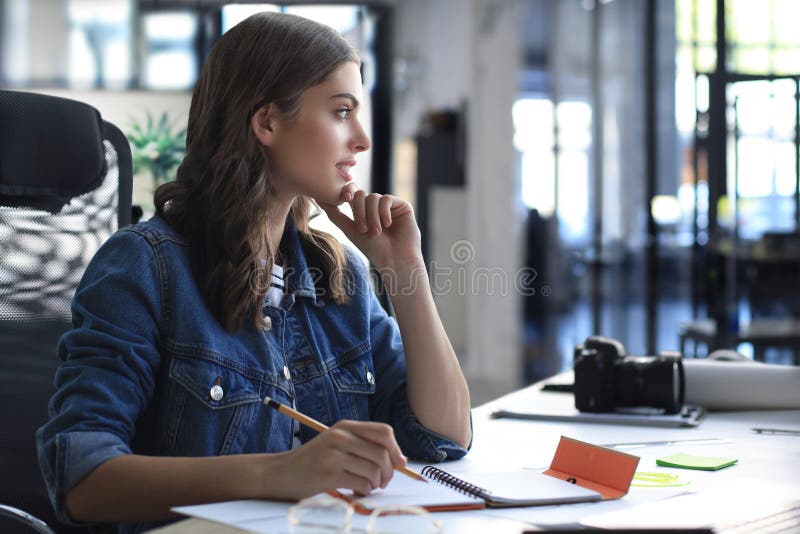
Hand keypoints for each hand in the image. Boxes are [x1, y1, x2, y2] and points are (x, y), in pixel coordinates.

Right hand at [273, 420, 406, 498]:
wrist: (281, 472)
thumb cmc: (314, 460)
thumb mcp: (336, 443)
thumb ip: (363, 445)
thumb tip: (399, 460)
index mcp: (345, 426)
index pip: (383, 431)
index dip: (396, 449)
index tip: (400, 463)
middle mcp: (341, 437)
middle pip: (382, 453)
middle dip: (389, 472)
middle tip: (383, 482)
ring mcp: (334, 455)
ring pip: (374, 471)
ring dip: (376, 484)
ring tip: (367, 486)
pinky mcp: (329, 474)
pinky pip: (362, 484)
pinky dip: (364, 490)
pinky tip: (355, 490)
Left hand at [319, 186, 422, 271]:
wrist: (395, 258)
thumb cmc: (372, 248)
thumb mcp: (349, 229)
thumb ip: (334, 213)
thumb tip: (317, 197)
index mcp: (362, 210)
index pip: (352, 193)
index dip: (347, 191)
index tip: (345, 199)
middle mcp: (375, 206)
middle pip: (360, 194)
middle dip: (359, 212)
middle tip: (363, 230)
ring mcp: (388, 205)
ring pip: (373, 197)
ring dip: (372, 216)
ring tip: (376, 233)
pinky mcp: (401, 205)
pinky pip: (387, 199)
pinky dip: (384, 212)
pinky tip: (388, 225)